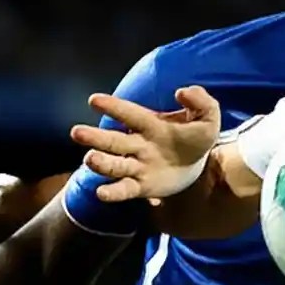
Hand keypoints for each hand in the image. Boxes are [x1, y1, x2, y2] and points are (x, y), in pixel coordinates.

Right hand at [70, 86, 220, 202]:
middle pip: (113, 141)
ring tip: (90, 160)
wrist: (201, 165)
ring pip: (115, 165)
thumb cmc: (196, 136)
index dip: (113, 107)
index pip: (129, 113)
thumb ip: (200, 100)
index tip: (93, 100)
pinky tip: (102, 193)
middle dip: (95, 137)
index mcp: (150, 124)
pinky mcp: (141, 186)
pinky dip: (114, 192)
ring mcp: (137, 166)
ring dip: (101, 163)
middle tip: (76, 132)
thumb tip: (182, 91)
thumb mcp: (207, 116)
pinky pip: (125, 189)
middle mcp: (138, 145)